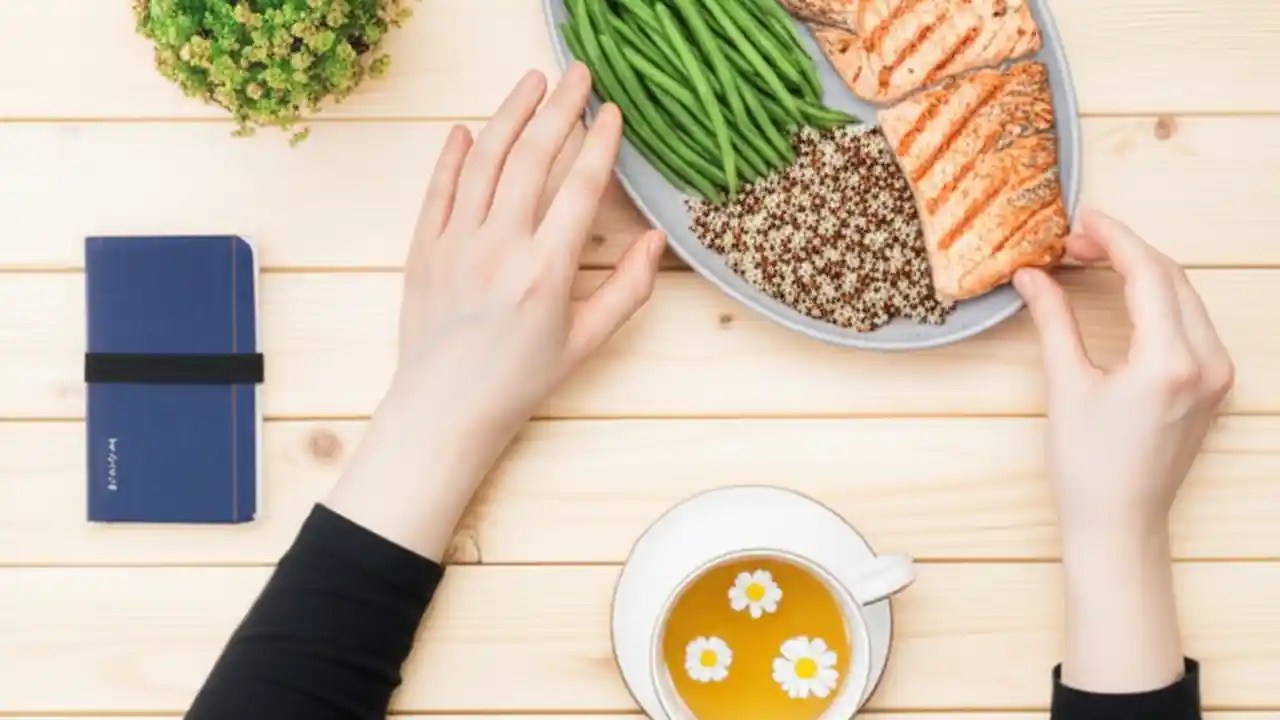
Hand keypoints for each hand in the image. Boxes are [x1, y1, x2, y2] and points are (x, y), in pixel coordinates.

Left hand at [327, 65, 665, 559]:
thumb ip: (628, 289)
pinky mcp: (422, 249)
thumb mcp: (587, 342)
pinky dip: (453, 155)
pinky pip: (439, 189)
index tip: (612, 112)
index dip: (599, 143)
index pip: (579, 187)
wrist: (445, 409)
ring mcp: (455, 245)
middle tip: (577, 74)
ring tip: (531, 84)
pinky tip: (467, 129)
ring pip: (483, 161)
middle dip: (558, 109)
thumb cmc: (520, 380)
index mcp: (546, 272)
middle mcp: (499, 248)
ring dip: (509, 115)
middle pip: (531, 158)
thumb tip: (657, 240)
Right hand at [1014, 208, 1233, 691]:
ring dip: (1142, 271)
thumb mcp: (1066, 385)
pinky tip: (1124, 294)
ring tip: (1093, 262)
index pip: (1148, 274)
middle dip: (1125, 250)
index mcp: (1170, 360)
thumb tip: (1033, 276)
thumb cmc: (1089, 466)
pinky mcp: (1211, 385)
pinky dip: (1158, 298)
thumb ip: (1054, 320)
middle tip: (1075, 242)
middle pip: (1172, 278)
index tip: (1081, 219)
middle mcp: (1205, 362)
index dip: (1113, 238)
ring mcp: (1215, 375)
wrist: (1120, 523)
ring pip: (1185, 297)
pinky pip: (1190, 321)